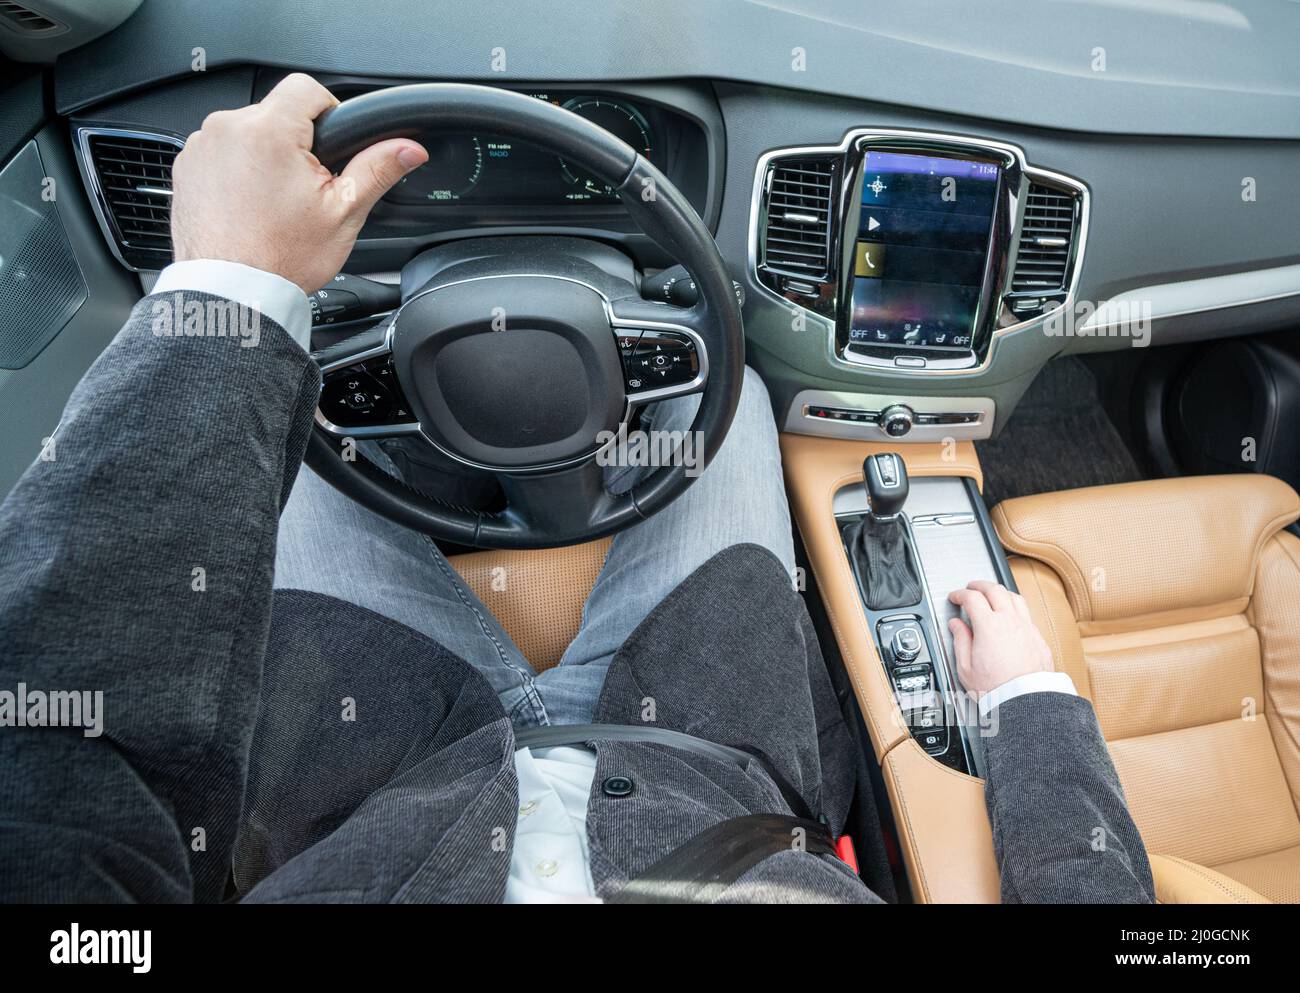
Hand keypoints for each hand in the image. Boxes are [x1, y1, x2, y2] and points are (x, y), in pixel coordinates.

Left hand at [170, 73, 427, 293]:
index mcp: (268, 131)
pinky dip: (237, 172)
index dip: (329, 112)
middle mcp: (227, 129)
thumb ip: (377, 169)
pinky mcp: (185, 167)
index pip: (307, 88)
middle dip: (296, 144)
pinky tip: (250, 207)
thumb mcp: (343, 212)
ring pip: (248, 134)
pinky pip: (221, 154)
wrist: (231, 292)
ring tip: (275, 204)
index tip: (331, 145)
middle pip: (276, 114)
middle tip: (306, 190)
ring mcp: (201, 147)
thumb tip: (409, 148)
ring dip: (265, 157)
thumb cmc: (281, 258)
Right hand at [947, 580, 1053, 694]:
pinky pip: (1026, 612)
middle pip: (994, 589)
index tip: (955, 598)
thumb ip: (960, 641)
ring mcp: (1026, 627)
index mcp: (989, 627)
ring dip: (999, 591)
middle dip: (979, 585)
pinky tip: (1010, 614)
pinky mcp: (1038, 637)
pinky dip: (1014, 606)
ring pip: (1014, 596)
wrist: (1026, 702)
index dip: (960, 594)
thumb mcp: (966, 668)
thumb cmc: (997, 689)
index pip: (972, 598)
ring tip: (991, 595)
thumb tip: (956, 625)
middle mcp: (1010, 622)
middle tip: (970, 588)